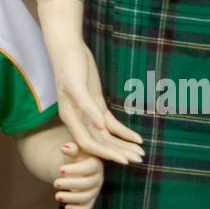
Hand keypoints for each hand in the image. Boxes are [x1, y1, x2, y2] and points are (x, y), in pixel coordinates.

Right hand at [52, 40, 143, 164]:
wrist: (68, 48)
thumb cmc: (69, 65)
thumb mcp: (76, 85)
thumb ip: (87, 107)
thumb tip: (99, 127)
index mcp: (70, 117)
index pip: (89, 143)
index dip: (106, 153)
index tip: (124, 161)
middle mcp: (78, 119)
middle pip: (100, 142)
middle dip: (120, 152)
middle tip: (140, 159)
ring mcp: (89, 113)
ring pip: (107, 136)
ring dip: (123, 145)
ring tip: (141, 153)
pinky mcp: (97, 104)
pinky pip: (111, 123)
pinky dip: (124, 132)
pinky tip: (137, 138)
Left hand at [54, 143, 102, 208]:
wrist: (78, 167)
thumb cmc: (77, 156)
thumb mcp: (75, 151)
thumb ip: (71, 149)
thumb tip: (64, 148)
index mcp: (96, 164)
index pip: (88, 168)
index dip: (75, 170)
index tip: (60, 169)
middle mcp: (98, 178)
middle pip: (87, 184)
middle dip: (70, 184)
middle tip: (55, 183)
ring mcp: (94, 190)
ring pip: (86, 197)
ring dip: (71, 198)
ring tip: (57, 196)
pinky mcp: (90, 200)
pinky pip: (86, 208)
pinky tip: (66, 208)